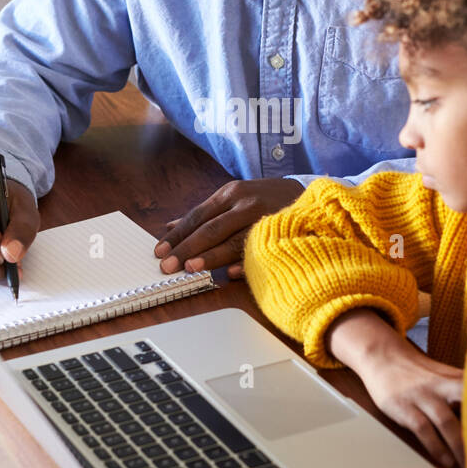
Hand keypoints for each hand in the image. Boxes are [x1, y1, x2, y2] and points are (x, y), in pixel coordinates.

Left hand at [154, 177, 303, 278]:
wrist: (306, 195)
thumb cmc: (265, 200)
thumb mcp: (233, 199)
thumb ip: (204, 214)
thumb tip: (170, 227)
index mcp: (230, 194)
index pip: (197, 216)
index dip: (177, 235)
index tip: (160, 252)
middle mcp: (244, 203)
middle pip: (210, 228)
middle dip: (186, 248)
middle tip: (168, 266)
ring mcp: (263, 217)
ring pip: (232, 239)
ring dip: (211, 256)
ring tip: (192, 268)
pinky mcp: (281, 231)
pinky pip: (259, 249)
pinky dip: (245, 261)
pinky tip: (232, 273)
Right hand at [327, 309, 464, 467]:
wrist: (382, 356)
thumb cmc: (418, 371)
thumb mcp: (444, 375)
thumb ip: (466, 390)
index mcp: (456, 378)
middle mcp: (442, 386)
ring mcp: (422, 396)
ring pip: (446, 422)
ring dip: (460, 447)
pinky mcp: (404, 406)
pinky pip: (422, 428)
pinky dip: (435, 446)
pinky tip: (444, 460)